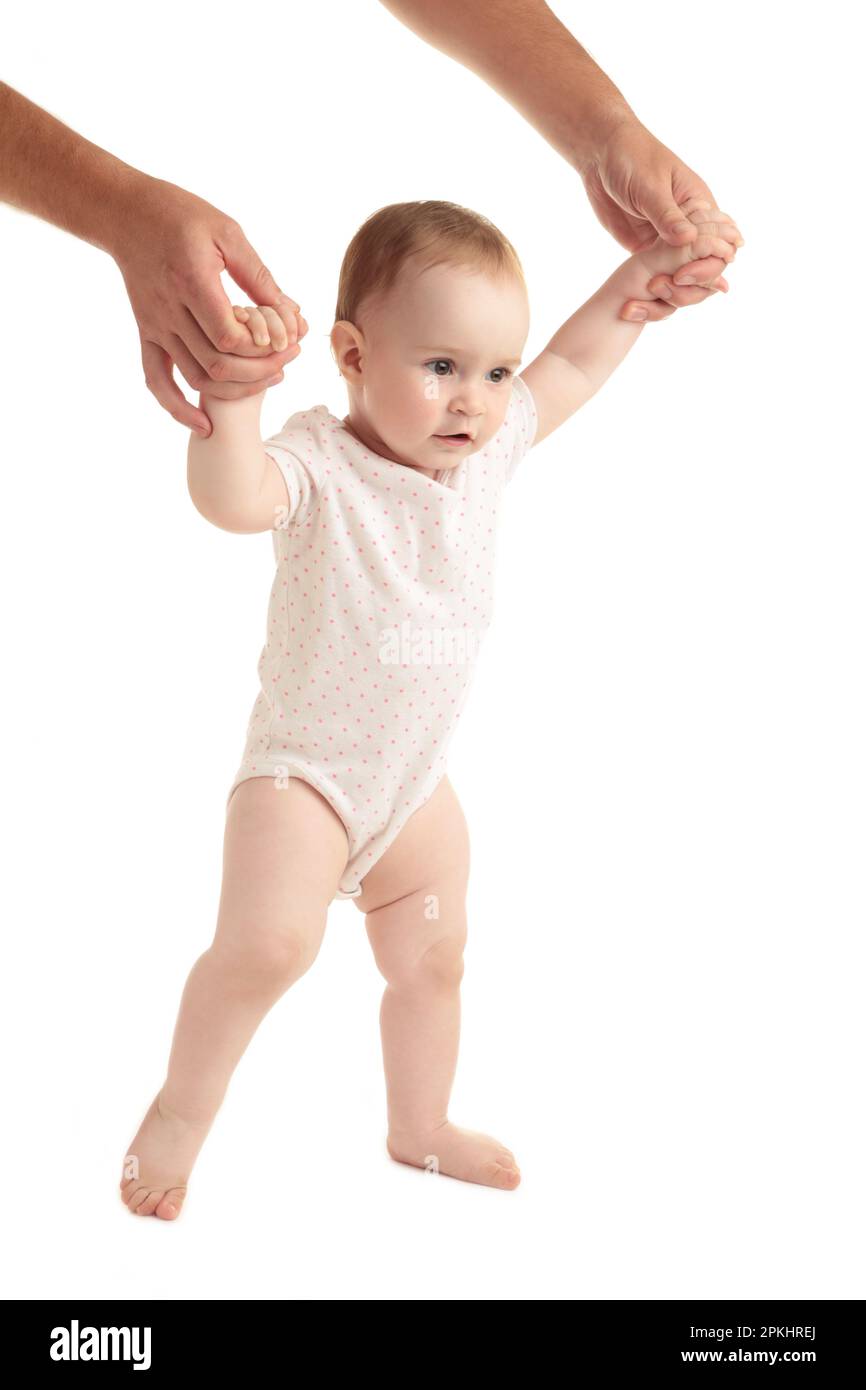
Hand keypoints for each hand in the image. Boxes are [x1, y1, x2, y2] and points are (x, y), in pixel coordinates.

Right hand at [112, 176, 308, 434]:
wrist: (125, 214)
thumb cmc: (181, 216)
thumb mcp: (227, 233)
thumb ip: (258, 275)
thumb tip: (290, 312)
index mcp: (192, 283)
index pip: (231, 337)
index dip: (263, 348)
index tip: (288, 338)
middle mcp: (170, 312)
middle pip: (219, 365)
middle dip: (261, 371)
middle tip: (288, 359)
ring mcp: (156, 327)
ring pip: (197, 379)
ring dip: (238, 389)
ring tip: (270, 378)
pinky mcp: (147, 334)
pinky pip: (157, 381)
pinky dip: (179, 409)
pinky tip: (204, 426)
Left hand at [580, 116, 744, 320]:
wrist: (601, 157)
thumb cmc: (632, 158)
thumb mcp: (651, 185)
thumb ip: (667, 215)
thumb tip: (688, 239)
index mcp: (699, 205)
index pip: (720, 241)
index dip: (711, 262)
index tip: (686, 272)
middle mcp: (689, 226)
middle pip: (706, 264)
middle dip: (694, 281)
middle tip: (671, 285)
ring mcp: (668, 241)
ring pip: (684, 276)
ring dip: (676, 290)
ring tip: (656, 293)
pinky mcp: (648, 251)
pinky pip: (661, 276)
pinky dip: (657, 291)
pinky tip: (648, 301)